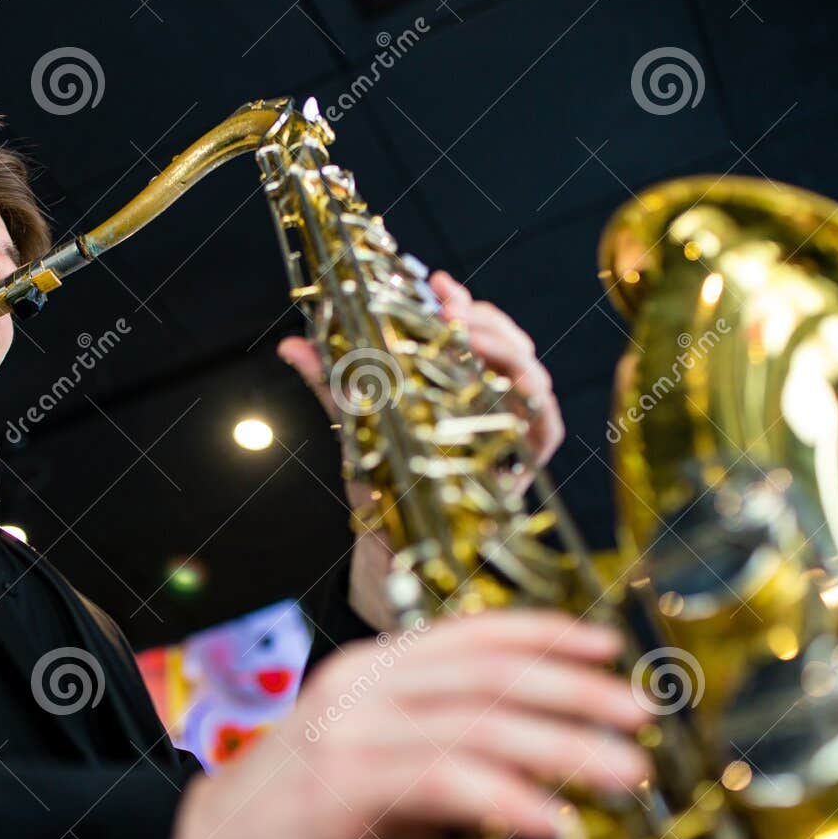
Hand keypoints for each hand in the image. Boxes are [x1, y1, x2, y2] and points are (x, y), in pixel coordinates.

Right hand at [164, 610, 650, 838]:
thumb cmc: (286, 823)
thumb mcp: (371, 781)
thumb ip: (443, 777)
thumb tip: (529, 799)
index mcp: (369, 671)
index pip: (471, 634)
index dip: (546, 631)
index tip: (607, 643)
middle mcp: (360, 686)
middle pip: (490, 671)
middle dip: (576, 687)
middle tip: (639, 713)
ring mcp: (348, 731)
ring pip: (478, 721)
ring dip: (563, 744)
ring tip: (622, 772)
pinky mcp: (340, 785)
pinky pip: (444, 780)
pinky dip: (508, 799)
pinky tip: (550, 822)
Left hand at [277, 272, 564, 629]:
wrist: (391, 557)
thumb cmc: (381, 490)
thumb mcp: (357, 429)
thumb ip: (333, 385)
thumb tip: (291, 343)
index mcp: (458, 386)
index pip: (474, 331)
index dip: (463, 303)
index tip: (437, 281)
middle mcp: (490, 405)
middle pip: (511, 345)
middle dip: (485, 319)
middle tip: (451, 307)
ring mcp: (510, 435)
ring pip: (533, 377)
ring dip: (508, 350)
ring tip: (470, 337)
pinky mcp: (523, 468)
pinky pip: (545, 431)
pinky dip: (533, 407)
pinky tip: (508, 388)